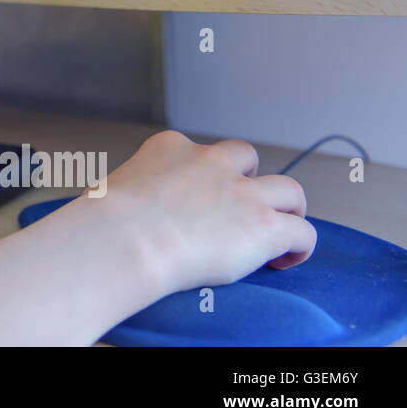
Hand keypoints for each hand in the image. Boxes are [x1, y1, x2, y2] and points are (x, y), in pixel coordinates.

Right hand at [84, 129, 316, 298]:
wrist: (125, 238)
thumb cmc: (105, 220)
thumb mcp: (110, 189)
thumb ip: (130, 193)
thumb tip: (116, 212)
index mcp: (170, 147)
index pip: (195, 150)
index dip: (201, 174)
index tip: (196, 197)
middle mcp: (211, 161)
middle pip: (246, 157)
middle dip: (249, 177)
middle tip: (242, 205)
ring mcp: (242, 192)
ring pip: (288, 189)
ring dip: (287, 207)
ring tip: (281, 227)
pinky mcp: (265, 225)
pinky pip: (302, 231)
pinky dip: (299, 246)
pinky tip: (285, 260)